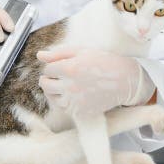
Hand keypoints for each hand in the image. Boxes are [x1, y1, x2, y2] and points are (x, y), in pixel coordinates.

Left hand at [37, 47, 154, 115]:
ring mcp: (75, 101)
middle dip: (49, 78)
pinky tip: (73, 94)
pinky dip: (65, 101)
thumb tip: (39, 55)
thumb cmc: (104, 62)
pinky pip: (64, 108)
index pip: (48, 69)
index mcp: (69, 68)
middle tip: (59, 76)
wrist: (124, 80)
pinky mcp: (81, 112)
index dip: (53, 66)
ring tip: (66, 85)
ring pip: (52, 97)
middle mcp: (70, 86)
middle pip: (45, 84)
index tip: (62, 66)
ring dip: (55, 90)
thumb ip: (58, 53)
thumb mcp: (82, 51)